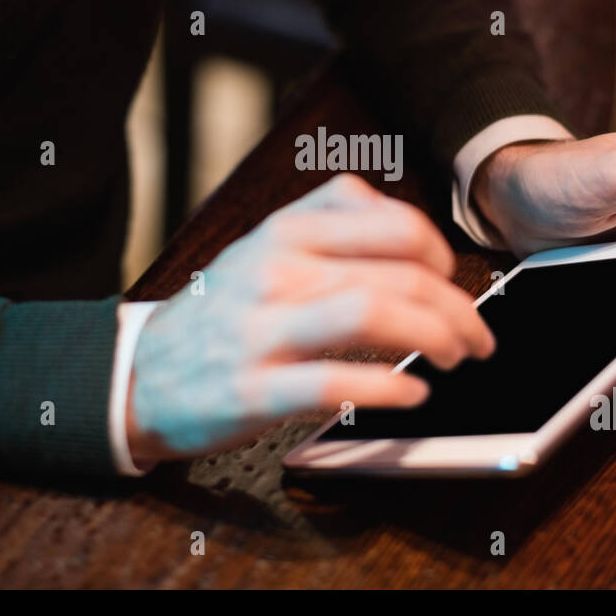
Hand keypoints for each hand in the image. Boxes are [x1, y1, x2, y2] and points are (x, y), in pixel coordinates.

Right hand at [126, 174, 495, 460]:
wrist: (139, 375)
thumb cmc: (219, 313)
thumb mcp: (263, 245)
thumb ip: (327, 221)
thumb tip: (398, 220)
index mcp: (286, 231)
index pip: (393, 224)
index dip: (442, 253)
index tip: (453, 280)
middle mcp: (276, 270)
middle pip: (398, 273)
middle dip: (457, 307)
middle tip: (476, 335)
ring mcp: (263, 329)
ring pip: (372, 313)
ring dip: (435, 336)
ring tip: (455, 357)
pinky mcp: (254, 389)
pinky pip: (334, 382)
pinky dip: (388, 388)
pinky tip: (411, 395)